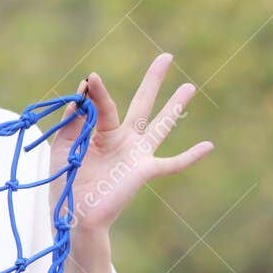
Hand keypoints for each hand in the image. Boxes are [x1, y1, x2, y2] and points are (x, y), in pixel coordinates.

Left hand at [49, 52, 214, 235]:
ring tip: (189, 86)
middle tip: (167, 56)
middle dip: (154, 81)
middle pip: (142, 104)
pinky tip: (208, 146)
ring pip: (160, 125)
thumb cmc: (66, 183)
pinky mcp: (143, 171)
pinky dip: (190, 156)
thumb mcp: (63, 148)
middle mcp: (123, 140)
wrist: (74, 215)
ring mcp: (136, 155)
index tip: (90, 78)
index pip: (104, 105)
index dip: (96, 92)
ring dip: (176, 107)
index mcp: (102, 133)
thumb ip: (72, 122)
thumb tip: (82, 94)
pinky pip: (172, 164)